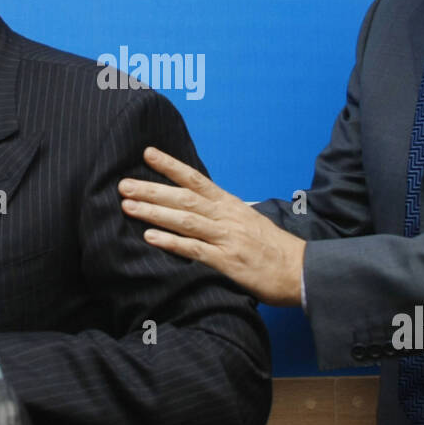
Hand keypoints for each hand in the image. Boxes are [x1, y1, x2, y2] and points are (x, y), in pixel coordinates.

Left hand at [118, 146, 304, 307]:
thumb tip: (199, 207)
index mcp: (230, 204)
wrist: (300, 270)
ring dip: (154, 212)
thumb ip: (223, 213)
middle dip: (151, 190)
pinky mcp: (228, 262)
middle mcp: (226, 217)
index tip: (147, 153)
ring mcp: (226, 238)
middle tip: (123, 185)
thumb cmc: (273, 248)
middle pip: (183, 198)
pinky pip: (195, 250)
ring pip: (185, 220)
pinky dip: (172, 243)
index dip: (170, 166)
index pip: (196, 179)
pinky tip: (151, 238)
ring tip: (128, 206)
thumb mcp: (248, 221)